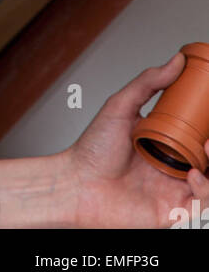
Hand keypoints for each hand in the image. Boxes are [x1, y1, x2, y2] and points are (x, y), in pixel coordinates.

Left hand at [62, 52, 208, 227]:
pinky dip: (204, 189)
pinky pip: (201, 204)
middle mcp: (172, 165)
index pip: (197, 133)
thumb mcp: (120, 106)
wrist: (77, 185)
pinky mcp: (172, 210)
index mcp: (164, 141)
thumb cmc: (93, 150)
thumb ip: (148, 82)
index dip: (208, 124)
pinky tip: (192, 174)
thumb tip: (176, 61)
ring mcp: (174, 188)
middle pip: (208, 157)